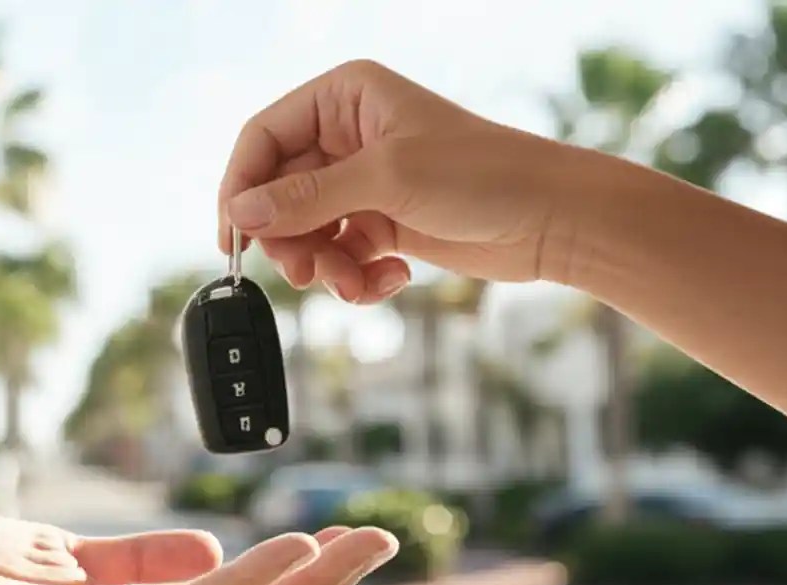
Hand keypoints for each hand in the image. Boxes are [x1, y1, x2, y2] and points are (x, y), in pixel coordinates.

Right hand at [219, 60, 589, 302]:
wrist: (551, 219)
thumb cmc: (484, 175)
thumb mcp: (386, 179)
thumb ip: (307, 197)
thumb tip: (242, 212)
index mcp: (345, 97)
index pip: (263, 138)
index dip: (242, 187)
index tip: (234, 237)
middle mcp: (348, 136)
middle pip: (279, 192)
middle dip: (291, 239)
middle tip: (305, 272)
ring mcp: (365, 182)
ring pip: (307, 231)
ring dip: (324, 266)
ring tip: (354, 284)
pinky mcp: (382, 222)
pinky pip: (340, 254)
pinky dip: (354, 275)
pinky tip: (388, 278)